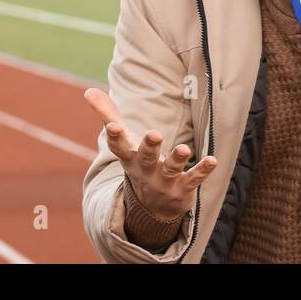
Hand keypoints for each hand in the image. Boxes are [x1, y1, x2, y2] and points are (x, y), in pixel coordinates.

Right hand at [84, 88, 217, 221]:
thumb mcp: (123, 142)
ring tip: (184, 149)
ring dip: (177, 159)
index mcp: (130, 157)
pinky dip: (203, 170)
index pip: (120, 147)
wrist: (152, 208)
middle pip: (146, 157)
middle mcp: (146, 170)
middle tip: (154, 134)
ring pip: (171, 169)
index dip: (115, 137)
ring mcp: (165, 181)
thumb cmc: (138, 163)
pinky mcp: (183, 188)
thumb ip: (108, 116)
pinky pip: (194, 179)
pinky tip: (212, 160)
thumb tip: (88, 92)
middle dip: (150, 146)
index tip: (112, 125)